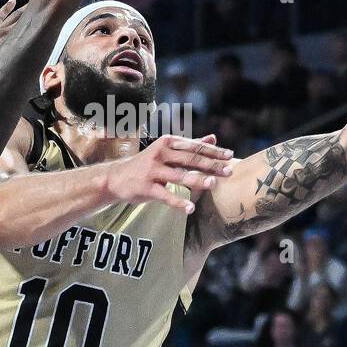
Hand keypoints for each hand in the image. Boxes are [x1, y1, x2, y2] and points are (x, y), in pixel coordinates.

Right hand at [101, 134, 233, 213]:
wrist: (116, 177)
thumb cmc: (147, 164)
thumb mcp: (167, 151)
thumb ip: (190, 145)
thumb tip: (213, 137)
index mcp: (167, 143)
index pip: (194, 146)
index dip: (213, 151)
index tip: (230, 155)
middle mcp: (160, 154)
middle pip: (190, 159)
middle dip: (211, 165)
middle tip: (229, 171)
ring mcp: (152, 170)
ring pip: (179, 176)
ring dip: (197, 180)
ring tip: (214, 184)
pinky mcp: (146, 187)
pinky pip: (165, 195)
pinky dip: (178, 202)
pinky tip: (190, 209)